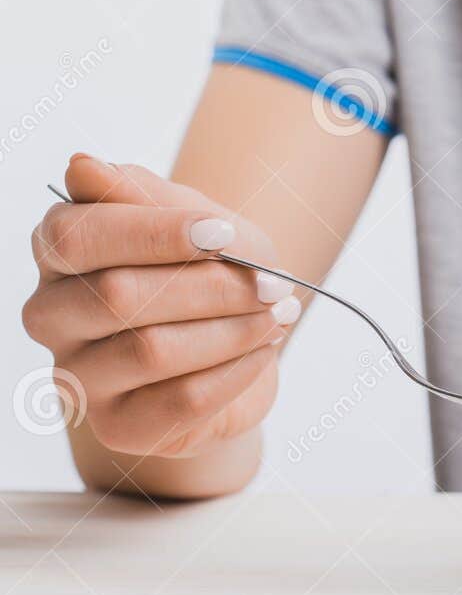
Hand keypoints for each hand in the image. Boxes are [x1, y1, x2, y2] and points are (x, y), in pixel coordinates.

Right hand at [21, 155, 299, 459]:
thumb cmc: (207, 272)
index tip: (224, 233)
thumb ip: (142, 195)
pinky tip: (264, 349)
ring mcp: (79, 377)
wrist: (235, 346)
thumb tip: (83, 167)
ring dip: (234, 329)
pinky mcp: (119, 427)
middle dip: (212, 287)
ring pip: (152, 350)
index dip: (155, 233)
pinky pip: (181, 400)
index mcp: (58, 252)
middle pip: (117, 296)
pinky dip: (238, 369)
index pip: (76, 236)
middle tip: (273, 282)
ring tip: (278, 313)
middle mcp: (51, 315)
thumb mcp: (192, 219)